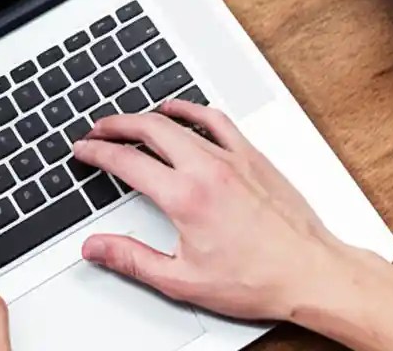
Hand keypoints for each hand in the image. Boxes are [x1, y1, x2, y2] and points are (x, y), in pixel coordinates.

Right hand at [71, 99, 369, 326]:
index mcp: (185, 197)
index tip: (83, 150)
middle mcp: (207, 169)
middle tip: (97, 130)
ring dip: (147, 116)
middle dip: (115, 125)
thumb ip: (131, 259)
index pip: (126, 161)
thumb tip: (96, 248)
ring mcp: (233, 157)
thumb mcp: (182, 280)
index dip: (97, 152)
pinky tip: (181, 113)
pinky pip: (216, 120)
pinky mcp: (253, 156)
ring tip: (130, 122)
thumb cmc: (257, 279)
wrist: (310, 272)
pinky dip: (192, 111)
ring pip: (180, 120)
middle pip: (148, 128)